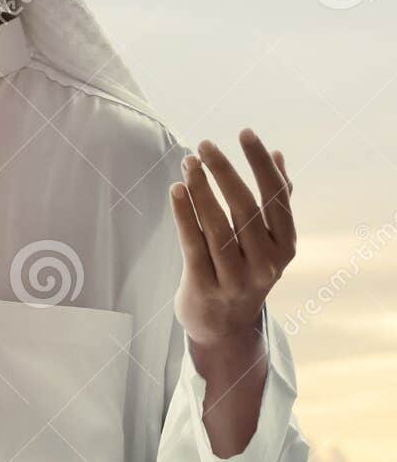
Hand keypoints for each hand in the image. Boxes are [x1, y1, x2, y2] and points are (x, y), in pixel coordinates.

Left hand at [169, 129, 296, 350]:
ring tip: (188, 161)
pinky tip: (176, 190)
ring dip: (201, 189)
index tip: (246, 134)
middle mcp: (266, 263)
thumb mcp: (267, 241)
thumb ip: (275, 201)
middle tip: (205, 144)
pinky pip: (193, 245)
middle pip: (245, 209)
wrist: (224, 328)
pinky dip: (184, 215)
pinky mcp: (206, 287)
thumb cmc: (245, 271)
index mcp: (285, 246)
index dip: (261, 165)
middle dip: (224, 172)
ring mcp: (236, 278)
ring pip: (217, 226)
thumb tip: (278, 155)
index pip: (277, 198)